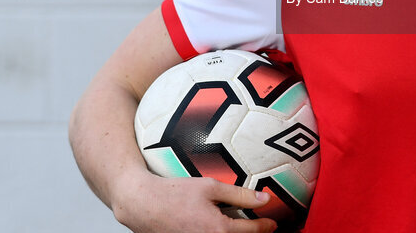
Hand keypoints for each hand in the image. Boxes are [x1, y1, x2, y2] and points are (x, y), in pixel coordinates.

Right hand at [110, 168, 278, 232]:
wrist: (142, 204)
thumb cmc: (174, 192)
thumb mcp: (210, 187)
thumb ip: (240, 194)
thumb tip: (265, 198)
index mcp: (218, 230)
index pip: (251, 231)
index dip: (265, 226)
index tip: (273, 223)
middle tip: (263, 228)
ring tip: (241, 228)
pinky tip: (219, 228)